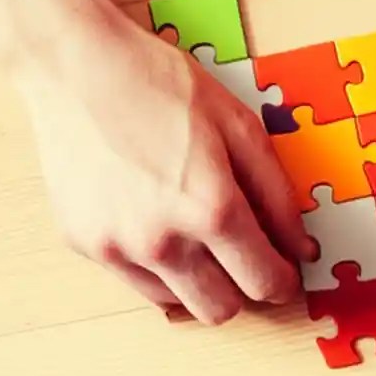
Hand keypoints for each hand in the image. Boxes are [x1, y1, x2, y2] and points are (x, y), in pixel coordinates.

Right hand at [15, 7, 312, 323]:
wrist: (74, 65)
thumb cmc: (161, 86)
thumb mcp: (240, 128)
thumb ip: (278, 196)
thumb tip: (301, 248)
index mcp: (211, 210)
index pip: (263, 282)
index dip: (283, 281)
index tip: (284, 270)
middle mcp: (162, 241)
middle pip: (221, 311)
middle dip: (241, 289)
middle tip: (242, 257)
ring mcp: (118, 248)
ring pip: (177, 303)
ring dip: (197, 281)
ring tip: (194, 234)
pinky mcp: (84, 245)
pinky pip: (135, 280)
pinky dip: (155, 266)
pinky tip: (153, 221)